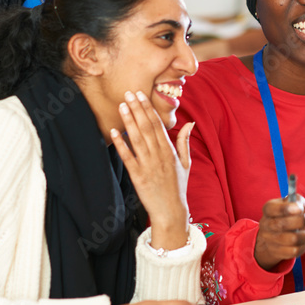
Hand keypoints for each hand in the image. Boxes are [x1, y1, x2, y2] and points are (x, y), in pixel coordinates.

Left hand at [111, 90, 191, 249]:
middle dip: (137, 108)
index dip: (148, 108)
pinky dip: (121, 144)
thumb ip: (185, 142)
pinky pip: (128, 157)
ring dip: (129, 121)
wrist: (171, 211)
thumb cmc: (177, 187)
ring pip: (137, 139)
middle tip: (128, 93)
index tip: (141, 95)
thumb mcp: (186, 163)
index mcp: (170, 151)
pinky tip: (114, 132)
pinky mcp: (138, 177)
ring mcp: (148, 165)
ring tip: (122, 106)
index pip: (158, 124)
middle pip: (147, 127)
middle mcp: (159, 155)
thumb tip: (190, 123)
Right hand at [254, 197, 304, 270]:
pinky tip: (304, 241)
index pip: (271, 208)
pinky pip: (293, 251)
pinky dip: (303, 246)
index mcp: (268, 209)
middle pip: (282, 224)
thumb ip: (300, 203)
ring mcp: (270, 239)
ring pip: (291, 239)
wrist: (276, 234)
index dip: (286, 208)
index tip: (300, 209)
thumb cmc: (288, 215)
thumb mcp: (293, 203)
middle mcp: (266, 224)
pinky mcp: (276, 252)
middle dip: (300, 221)